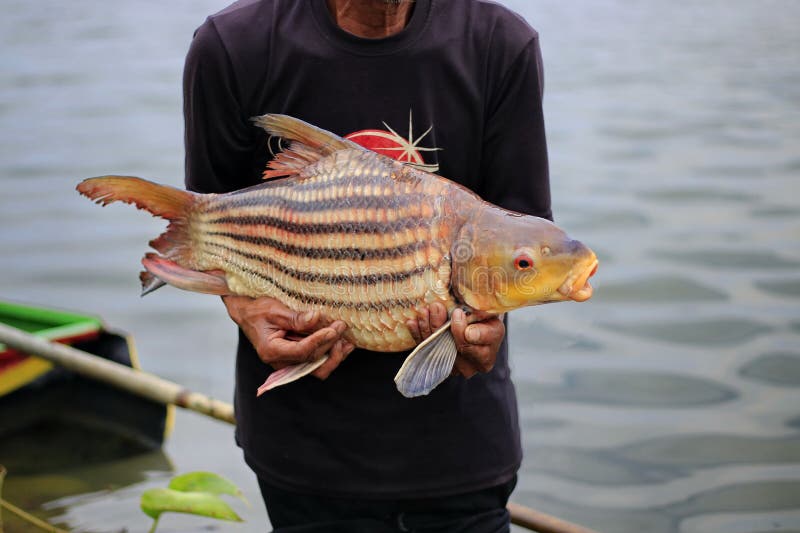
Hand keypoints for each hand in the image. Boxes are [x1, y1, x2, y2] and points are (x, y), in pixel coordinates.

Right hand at [222, 295, 353, 379]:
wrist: (248, 314)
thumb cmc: (258, 310)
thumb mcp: (274, 309)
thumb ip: (295, 317)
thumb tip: (316, 318)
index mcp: (272, 351)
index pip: (301, 352)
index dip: (319, 341)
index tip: (333, 329)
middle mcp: (281, 362)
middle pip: (312, 362)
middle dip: (330, 345)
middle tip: (341, 326)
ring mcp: (290, 362)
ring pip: (318, 368)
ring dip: (335, 354)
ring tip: (347, 339)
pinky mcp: (298, 358)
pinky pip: (317, 361)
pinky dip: (331, 353)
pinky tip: (343, 342)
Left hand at [406, 303, 504, 378]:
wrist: (478, 326)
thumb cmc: (486, 321)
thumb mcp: (491, 319)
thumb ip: (483, 324)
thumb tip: (467, 329)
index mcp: (486, 358)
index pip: (472, 348)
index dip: (462, 331)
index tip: (457, 313)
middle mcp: (469, 368)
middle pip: (450, 349)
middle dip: (440, 326)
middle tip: (436, 306)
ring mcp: (450, 367)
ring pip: (434, 349)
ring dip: (427, 328)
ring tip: (425, 310)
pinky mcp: (435, 362)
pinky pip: (423, 349)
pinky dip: (417, 334)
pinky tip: (413, 322)